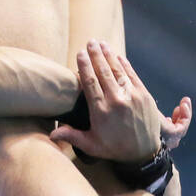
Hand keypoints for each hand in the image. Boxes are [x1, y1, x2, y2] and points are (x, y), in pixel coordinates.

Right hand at [51, 39, 190, 159]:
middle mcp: (116, 101)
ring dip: (109, 55)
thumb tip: (51, 135)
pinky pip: (132, 75)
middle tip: (90, 42)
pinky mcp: (144, 95)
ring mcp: (132, 96)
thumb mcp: (92, 145)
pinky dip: (125, 64)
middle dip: (96, 55)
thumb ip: (72, 136)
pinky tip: (118, 55)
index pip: (90, 83)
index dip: (84, 66)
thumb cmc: (115, 149)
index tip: (80, 54)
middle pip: (103, 72)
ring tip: (101, 44)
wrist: (144, 153)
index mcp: (101, 111)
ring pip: (118, 70)